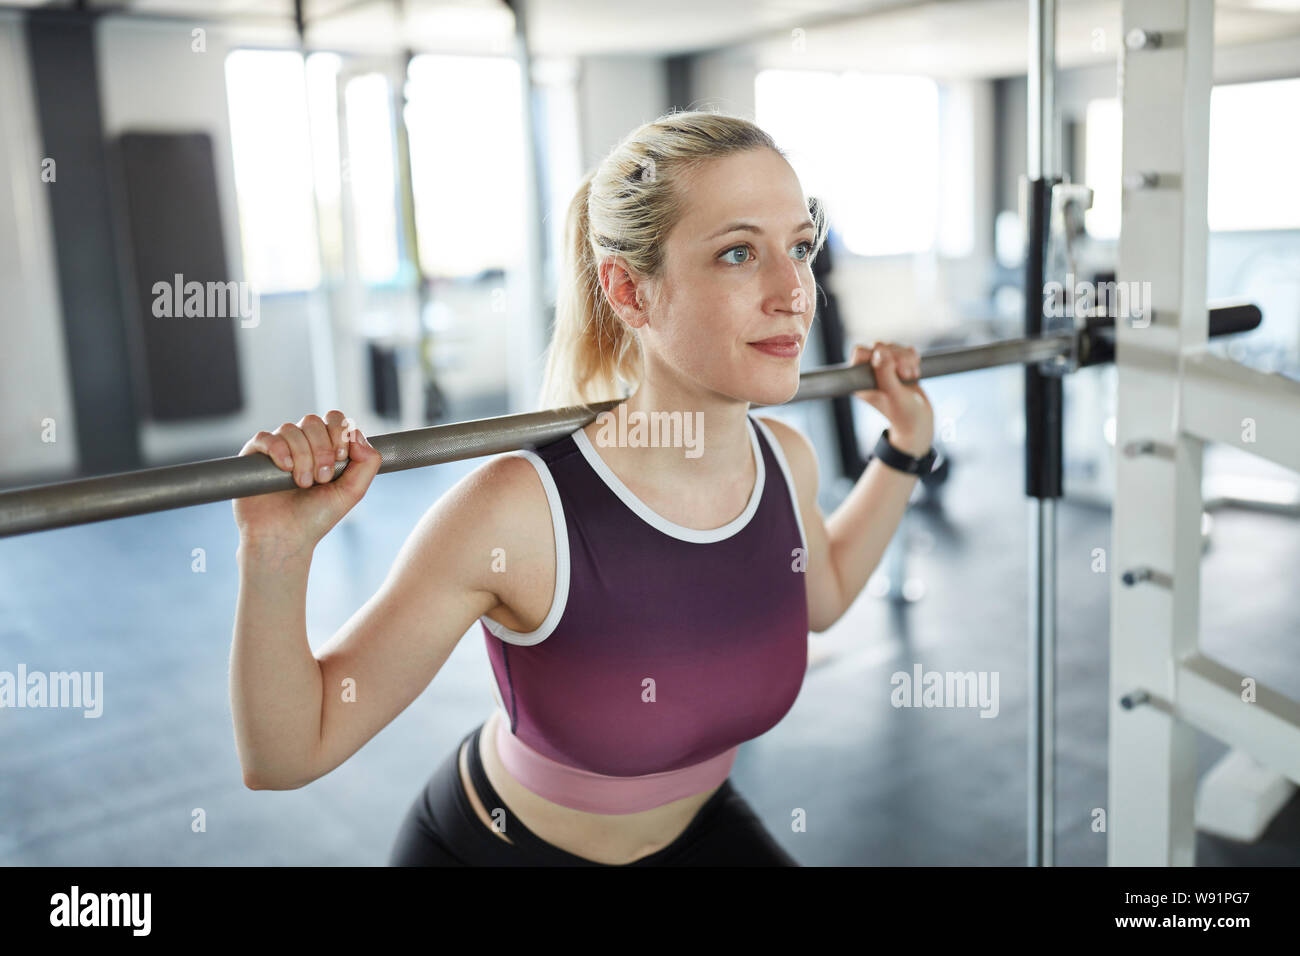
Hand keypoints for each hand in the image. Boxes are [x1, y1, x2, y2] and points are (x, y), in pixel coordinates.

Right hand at [232, 411, 381, 554]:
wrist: (285, 537)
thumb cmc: (316, 516)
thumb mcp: (352, 491)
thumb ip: (368, 462)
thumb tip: (357, 434)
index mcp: (325, 447)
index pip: (335, 419)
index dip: (339, 433)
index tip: (341, 458)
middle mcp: (301, 444)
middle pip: (313, 421)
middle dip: (322, 449)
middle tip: (322, 478)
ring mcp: (277, 448)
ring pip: (291, 429)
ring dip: (303, 456)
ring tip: (303, 483)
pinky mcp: (254, 456)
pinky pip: (265, 437)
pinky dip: (279, 450)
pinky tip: (286, 469)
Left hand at [850, 342, 933, 456]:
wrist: (919, 420)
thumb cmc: (903, 413)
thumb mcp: (893, 394)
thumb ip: (884, 372)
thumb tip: (879, 350)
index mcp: (860, 381)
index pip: (860, 352)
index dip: (878, 355)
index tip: (892, 369)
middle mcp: (869, 373)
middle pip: (879, 346)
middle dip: (897, 357)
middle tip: (904, 374)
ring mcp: (883, 368)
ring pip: (893, 347)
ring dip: (906, 359)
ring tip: (910, 376)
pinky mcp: (897, 365)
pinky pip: (904, 350)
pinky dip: (912, 358)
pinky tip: (914, 372)